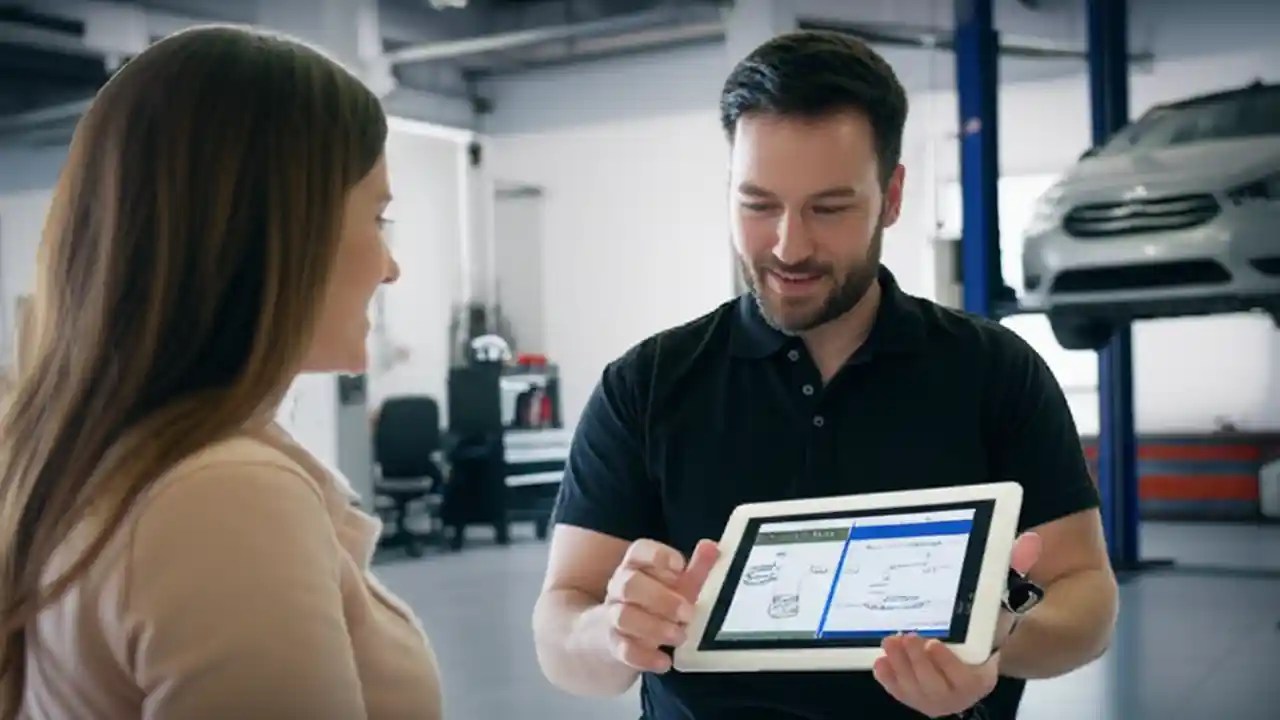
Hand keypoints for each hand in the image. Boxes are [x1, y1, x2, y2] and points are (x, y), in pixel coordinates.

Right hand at [602, 538, 719, 673]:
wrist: (611, 637)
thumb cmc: (652, 606)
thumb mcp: (675, 587)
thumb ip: (695, 569)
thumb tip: (713, 547)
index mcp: (635, 566)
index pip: (639, 551)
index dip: (658, 556)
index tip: (679, 566)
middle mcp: (620, 588)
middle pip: (630, 584)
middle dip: (661, 598)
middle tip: (687, 612)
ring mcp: (613, 616)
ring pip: (624, 616)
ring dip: (655, 627)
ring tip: (679, 636)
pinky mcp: (613, 645)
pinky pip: (623, 650)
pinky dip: (645, 657)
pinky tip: (664, 661)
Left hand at [872, 532, 1042, 717]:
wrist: (971, 653)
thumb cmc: (984, 626)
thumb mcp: (1001, 602)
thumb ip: (1013, 574)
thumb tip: (1028, 541)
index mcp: (982, 675)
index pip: (966, 677)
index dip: (947, 663)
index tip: (933, 642)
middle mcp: (958, 693)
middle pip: (934, 685)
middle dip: (916, 662)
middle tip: (904, 636)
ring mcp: (933, 697)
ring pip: (913, 689)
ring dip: (899, 666)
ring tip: (889, 641)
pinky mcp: (913, 695)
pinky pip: (898, 692)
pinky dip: (888, 679)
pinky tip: (881, 661)